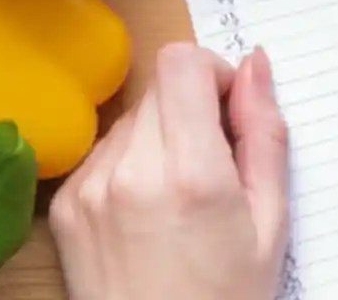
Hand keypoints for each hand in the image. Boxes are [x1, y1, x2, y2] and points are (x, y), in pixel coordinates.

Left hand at [50, 43, 289, 299]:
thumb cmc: (228, 299)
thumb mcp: (271, 221)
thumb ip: (265, 134)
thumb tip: (255, 66)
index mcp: (189, 173)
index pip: (180, 62)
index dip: (213, 71)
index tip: (231, 108)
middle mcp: (129, 172)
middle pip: (159, 87)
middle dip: (193, 107)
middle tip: (216, 161)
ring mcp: (88, 188)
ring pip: (133, 119)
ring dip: (162, 136)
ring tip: (182, 196)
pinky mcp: (66, 205)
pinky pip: (105, 152)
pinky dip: (132, 165)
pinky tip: (151, 212)